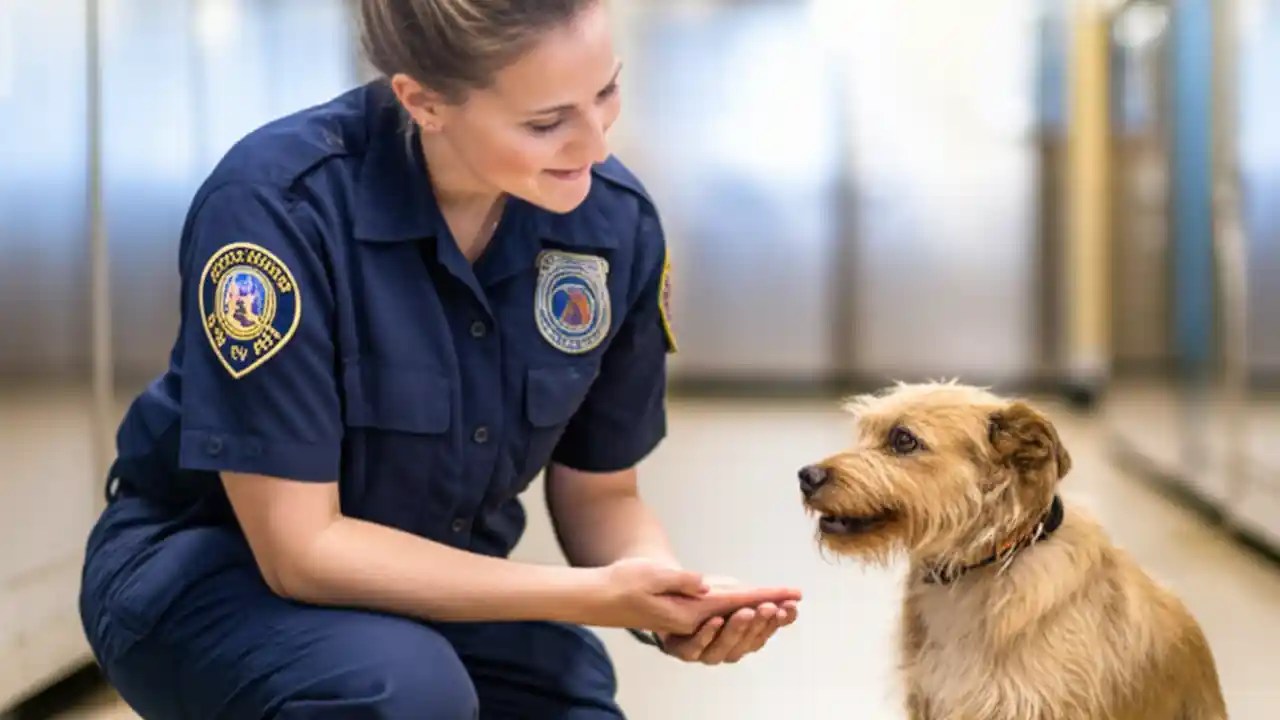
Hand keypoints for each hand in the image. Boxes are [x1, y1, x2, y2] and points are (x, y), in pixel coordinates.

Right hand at [587, 559, 799, 636]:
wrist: (603, 597)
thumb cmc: (625, 583)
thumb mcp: (651, 575)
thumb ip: (680, 580)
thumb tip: (705, 585)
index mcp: (687, 612)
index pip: (734, 604)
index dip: (764, 597)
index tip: (790, 594)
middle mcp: (692, 624)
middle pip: (739, 620)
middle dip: (768, 610)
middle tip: (793, 600)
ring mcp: (690, 625)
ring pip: (734, 627)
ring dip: (760, 618)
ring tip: (784, 608)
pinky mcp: (688, 621)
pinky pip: (724, 625)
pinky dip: (745, 619)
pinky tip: (758, 612)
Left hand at [657, 577, 799, 664]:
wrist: (670, 589)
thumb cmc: (707, 594)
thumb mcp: (738, 591)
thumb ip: (765, 597)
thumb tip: (797, 597)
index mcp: (742, 637)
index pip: (765, 633)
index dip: (777, 622)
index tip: (788, 607)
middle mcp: (725, 649)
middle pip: (746, 644)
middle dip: (758, 625)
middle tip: (766, 607)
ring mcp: (704, 652)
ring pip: (723, 650)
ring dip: (735, 631)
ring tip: (744, 612)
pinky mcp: (681, 650)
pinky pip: (694, 649)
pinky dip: (705, 636)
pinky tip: (714, 620)